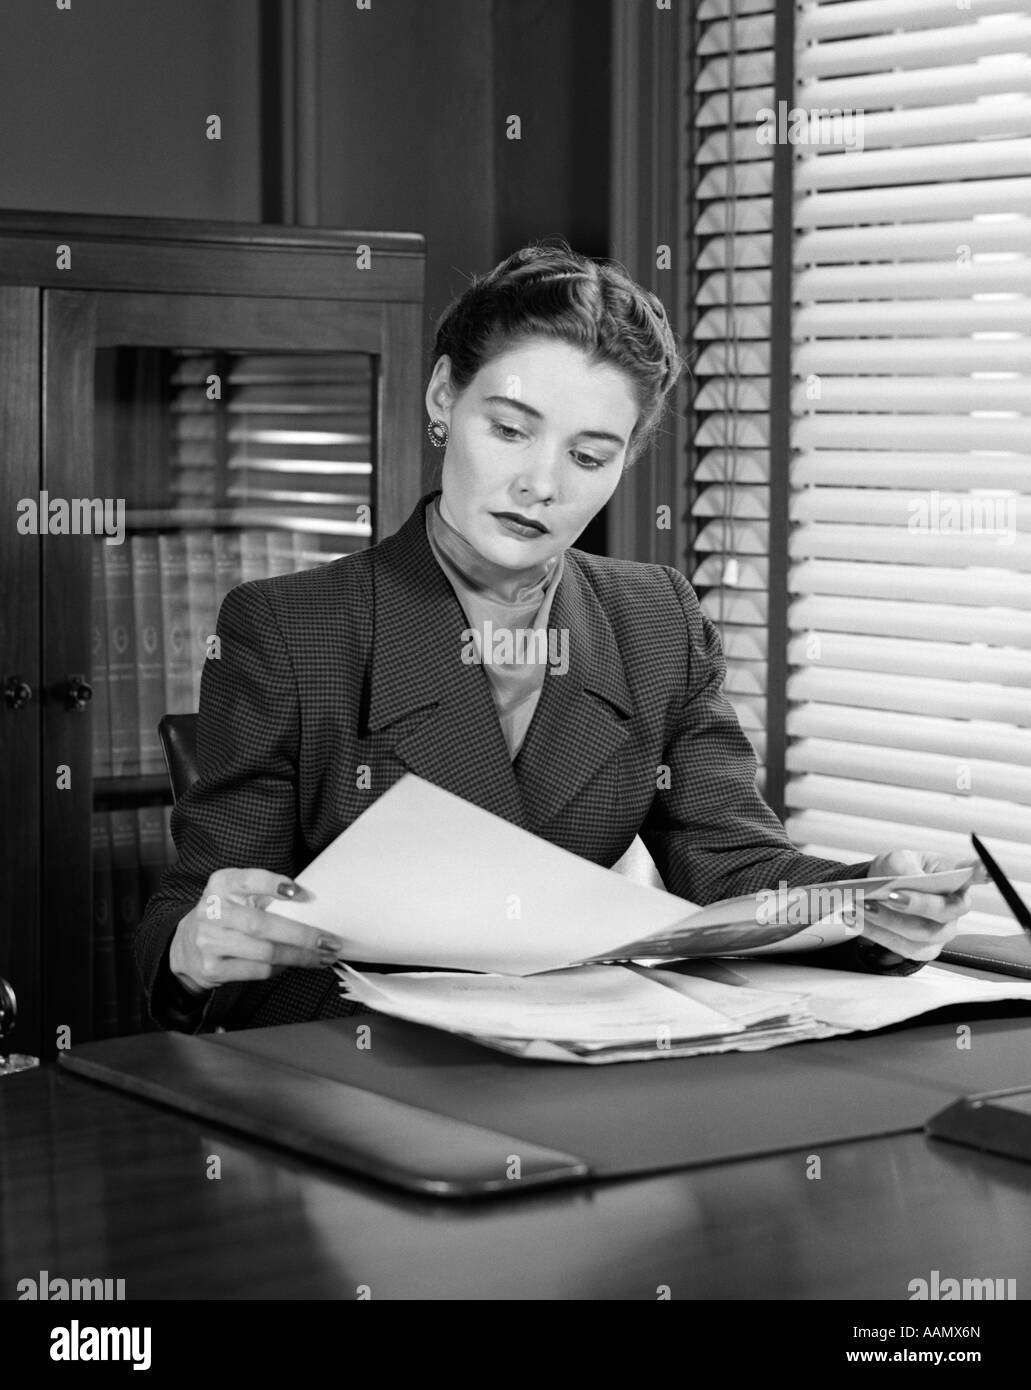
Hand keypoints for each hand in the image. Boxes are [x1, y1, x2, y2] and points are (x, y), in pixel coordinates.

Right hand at [168, 868, 340, 996]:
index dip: (272, 884)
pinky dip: (281, 968)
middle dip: (302, 935)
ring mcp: (209, 941)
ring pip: (265, 952)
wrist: (186, 946)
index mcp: (221, 884)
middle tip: (329, 940)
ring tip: (322, 957)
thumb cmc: (226, 916)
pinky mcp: (212, 968)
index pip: (247, 880)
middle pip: (262, 925)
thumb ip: (264, 895)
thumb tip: (312, 906)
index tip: (299, 892)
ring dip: (300, 956)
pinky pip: (258, 970)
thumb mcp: (236, 895)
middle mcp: (212, 911)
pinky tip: (294, 964)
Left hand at [860, 849, 986, 963]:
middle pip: (944, 912)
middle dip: (916, 904)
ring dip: (889, 921)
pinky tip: (857, 918)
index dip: (979, 873)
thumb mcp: (896, 860)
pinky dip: (876, 933)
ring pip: (921, 933)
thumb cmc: (896, 873)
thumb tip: (906, 878)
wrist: (879, 893)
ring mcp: (942, 931)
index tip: (980, 870)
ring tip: (863, 906)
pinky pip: (902, 947)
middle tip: (889, 896)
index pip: (973, 874)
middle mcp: (955, 907)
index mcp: (954, 878)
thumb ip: (904, 866)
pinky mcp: (923, 949)